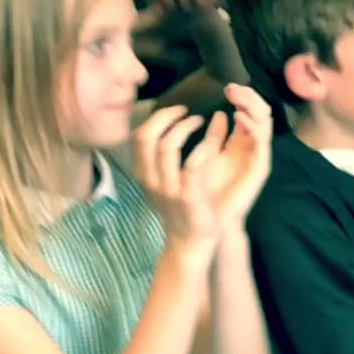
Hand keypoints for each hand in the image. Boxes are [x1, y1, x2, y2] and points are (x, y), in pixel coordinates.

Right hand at [132, 106, 221, 259]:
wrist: (190, 242)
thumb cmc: (183, 207)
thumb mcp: (171, 179)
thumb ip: (173, 152)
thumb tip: (192, 119)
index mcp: (144, 174)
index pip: (139, 136)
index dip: (158, 117)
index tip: (178, 111)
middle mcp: (151, 180)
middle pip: (146, 136)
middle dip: (167, 117)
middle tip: (188, 112)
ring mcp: (167, 188)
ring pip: (166, 146)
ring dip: (185, 128)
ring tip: (201, 122)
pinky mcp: (187, 196)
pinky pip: (191, 165)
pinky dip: (203, 148)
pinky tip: (214, 143)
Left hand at [186, 85, 271, 232]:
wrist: (211, 221)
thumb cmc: (207, 191)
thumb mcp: (207, 157)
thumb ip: (214, 136)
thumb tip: (218, 113)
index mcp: (240, 142)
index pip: (248, 111)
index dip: (241, 97)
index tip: (227, 88)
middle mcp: (252, 146)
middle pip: (259, 112)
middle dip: (247, 96)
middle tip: (231, 88)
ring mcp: (258, 155)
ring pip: (264, 121)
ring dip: (251, 105)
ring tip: (236, 98)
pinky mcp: (260, 166)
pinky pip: (262, 140)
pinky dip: (253, 125)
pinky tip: (238, 117)